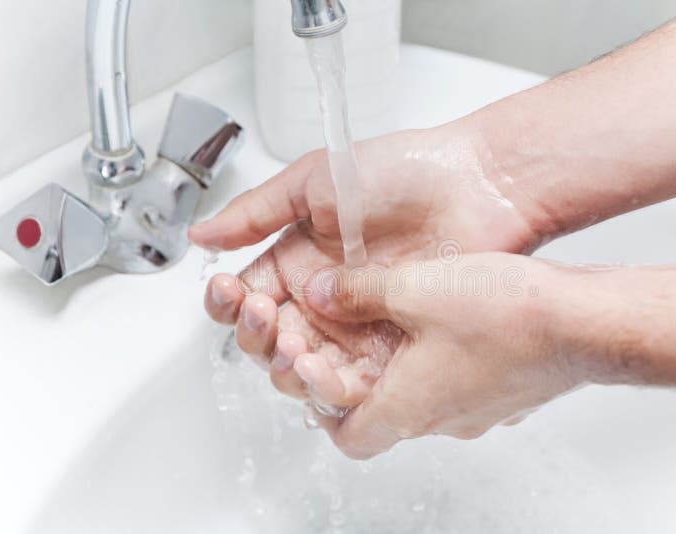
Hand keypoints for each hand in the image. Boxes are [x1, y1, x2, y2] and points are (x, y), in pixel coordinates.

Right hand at [190, 124, 553, 403]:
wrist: (475, 186)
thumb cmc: (402, 171)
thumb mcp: (314, 181)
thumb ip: (256, 213)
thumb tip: (199, 235)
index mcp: (299, 259)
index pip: (246, 295)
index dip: (229, 302)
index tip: (228, 293)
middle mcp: (324, 296)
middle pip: (269, 337)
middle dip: (255, 334)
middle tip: (263, 316)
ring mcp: (357, 322)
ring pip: (304, 363)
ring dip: (287, 362)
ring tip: (293, 345)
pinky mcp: (391, 344)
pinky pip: (352, 377)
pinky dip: (331, 381)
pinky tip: (322, 369)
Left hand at [299, 253, 584, 459]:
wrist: (587, 322)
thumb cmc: (509, 316)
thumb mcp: (413, 289)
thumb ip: (357, 292)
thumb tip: (322, 293)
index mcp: (410, 408)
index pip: (348, 437)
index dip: (322, 405)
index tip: (315, 370)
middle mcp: (444, 419)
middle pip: (382, 413)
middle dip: (357, 376)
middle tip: (346, 338)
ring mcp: (479, 408)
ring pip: (421, 394)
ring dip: (398, 363)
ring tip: (392, 320)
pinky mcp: (504, 390)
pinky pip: (458, 381)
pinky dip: (437, 356)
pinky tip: (441, 318)